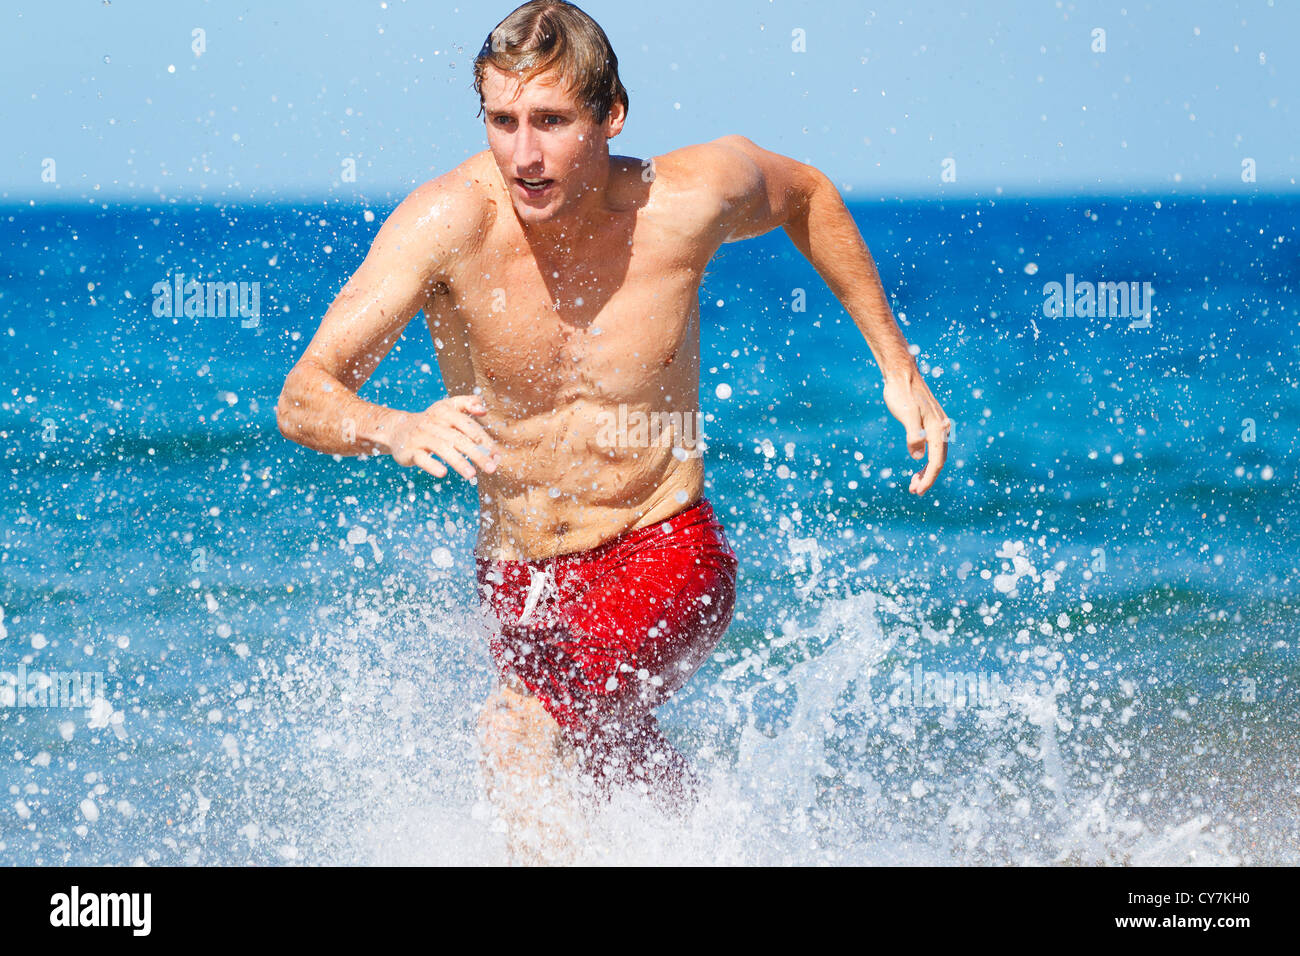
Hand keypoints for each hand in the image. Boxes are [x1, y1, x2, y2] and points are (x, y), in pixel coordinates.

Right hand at [386, 395, 499, 480]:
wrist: (397, 428)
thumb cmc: (431, 421)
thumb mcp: (447, 407)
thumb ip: (467, 404)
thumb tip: (484, 409)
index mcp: (445, 412)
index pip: (468, 426)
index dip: (484, 440)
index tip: (496, 455)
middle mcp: (433, 423)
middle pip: (458, 438)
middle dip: (476, 454)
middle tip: (491, 468)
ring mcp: (420, 437)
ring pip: (441, 448)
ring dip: (458, 461)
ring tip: (471, 475)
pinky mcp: (409, 450)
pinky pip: (421, 458)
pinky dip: (431, 465)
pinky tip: (443, 473)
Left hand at [881, 365, 950, 495]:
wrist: (901, 373)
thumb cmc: (901, 393)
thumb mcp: (906, 414)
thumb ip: (913, 435)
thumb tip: (918, 457)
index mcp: (937, 429)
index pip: (936, 461)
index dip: (928, 479)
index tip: (918, 491)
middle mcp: (941, 428)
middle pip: (938, 460)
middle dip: (927, 478)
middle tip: (914, 491)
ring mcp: (936, 425)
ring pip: (936, 454)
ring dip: (926, 470)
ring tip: (913, 483)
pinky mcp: (929, 422)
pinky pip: (932, 446)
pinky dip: (925, 458)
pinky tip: (917, 462)